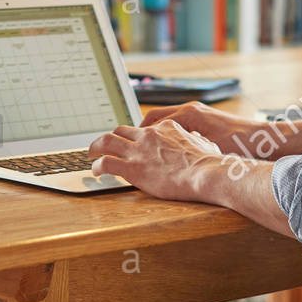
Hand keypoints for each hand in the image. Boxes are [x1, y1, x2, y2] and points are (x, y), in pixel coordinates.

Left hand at [88, 120, 225, 201]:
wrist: (206, 173)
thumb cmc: (210, 164)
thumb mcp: (204, 144)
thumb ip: (196, 143)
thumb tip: (203, 145)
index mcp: (166, 128)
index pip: (144, 128)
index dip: (135, 137)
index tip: (132, 143)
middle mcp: (149, 135)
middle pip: (121, 130)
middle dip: (110, 137)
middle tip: (103, 145)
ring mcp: (139, 151)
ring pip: (107, 141)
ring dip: (96, 147)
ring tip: (91, 154)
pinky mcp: (132, 168)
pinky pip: (106, 163)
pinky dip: (98, 166)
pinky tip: (96, 171)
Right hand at [141, 101, 271, 156]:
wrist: (264, 139)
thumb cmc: (240, 143)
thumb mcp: (208, 147)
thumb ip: (183, 145)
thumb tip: (161, 150)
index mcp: (190, 114)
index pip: (154, 119)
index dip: (140, 132)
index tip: (128, 144)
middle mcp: (193, 110)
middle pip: (158, 117)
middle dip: (144, 131)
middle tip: (131, 145)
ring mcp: (199, 114)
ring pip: (169, 122)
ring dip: (157, 133)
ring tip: (147, 149)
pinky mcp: (206, 121)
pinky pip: (180, 126)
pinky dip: (171, 135)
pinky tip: (170, 150)